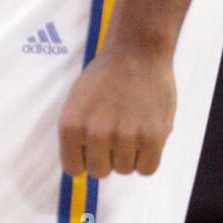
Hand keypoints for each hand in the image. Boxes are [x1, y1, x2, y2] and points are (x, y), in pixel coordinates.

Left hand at [58, 43, 175, 177]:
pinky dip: (148, 157)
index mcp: (70, 125)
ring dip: (130, 153)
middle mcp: (95, 134)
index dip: (85, 157)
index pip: (74, 169)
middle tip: (116, 130)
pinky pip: (147, 169)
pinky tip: (146, 133)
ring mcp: (124, 137)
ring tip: (132, 124)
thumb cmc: (106, 76)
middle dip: (108, 156)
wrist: (137, 50)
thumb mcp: (77, 101)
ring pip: (125, 170)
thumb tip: (80, 168)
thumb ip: (76, 134)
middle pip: (100, 172)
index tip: (94, 143)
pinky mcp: (151, 138)